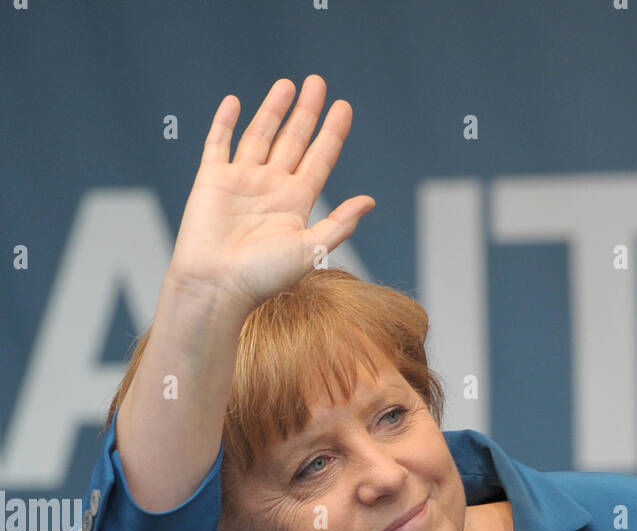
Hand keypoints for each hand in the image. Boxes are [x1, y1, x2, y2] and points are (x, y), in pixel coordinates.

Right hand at [167, 74, 375, 316]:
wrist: (217, 286)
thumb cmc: (263, 277)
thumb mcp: (310, 250)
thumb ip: (340, 224)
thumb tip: (370, 201)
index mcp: (296, 204)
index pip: (320, 160)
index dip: (332, 133)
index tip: (344, 107)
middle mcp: (271, 189)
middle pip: (293, 141)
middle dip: (307, 113)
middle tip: (318, 83)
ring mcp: (241, 182)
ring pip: (261, 136)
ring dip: (273, 110)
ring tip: (288, 84)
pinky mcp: (212, 180)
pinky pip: (219, 143)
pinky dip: (225, 122)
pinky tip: (235, 103)